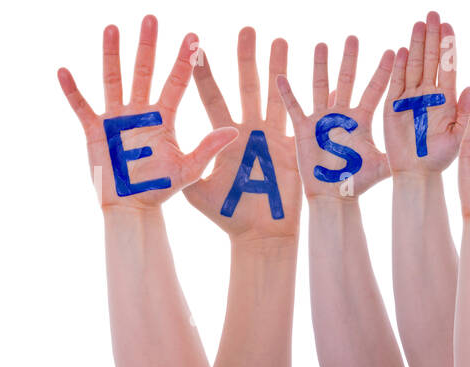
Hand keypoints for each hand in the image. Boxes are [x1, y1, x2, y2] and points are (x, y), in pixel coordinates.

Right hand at [57, 15, 238, 210]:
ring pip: (113, 79)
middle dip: (147, 46)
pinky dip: (72, 90)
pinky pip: (81, 106)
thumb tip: (233, 130)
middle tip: (151, 18)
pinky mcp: (94, 130)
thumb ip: (208, 148)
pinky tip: (64, 71)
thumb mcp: (188, 170)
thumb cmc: (160, 190)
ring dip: (112, 54)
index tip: (193, 37)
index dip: (184, 60)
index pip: (176, 82)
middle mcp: (140, 112)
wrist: (131, 208)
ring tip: (112, 28)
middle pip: (143, 71)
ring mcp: (116, 118)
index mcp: (164, 118)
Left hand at [183, 28, 300, 239]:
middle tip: (246, 28)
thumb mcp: (197, 190)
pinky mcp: (292, 147)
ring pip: (275, 93)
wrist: (259, 235)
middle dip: (245, 57)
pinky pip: (298, 116)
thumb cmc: (228, 215)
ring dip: (276, 66)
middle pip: (245, 85)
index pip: (211, 96)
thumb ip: (185, 166)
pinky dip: (304, 95)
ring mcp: (271, 135)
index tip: (196, 46)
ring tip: (277, 39)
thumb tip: (159, 150)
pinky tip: (311, 73)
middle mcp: (248, 129)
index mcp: (223, 136)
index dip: (204, 72)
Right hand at [277, 37, 393, 199]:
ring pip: (321, 87)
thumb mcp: (381, 166)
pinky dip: (287, 93)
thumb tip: (422, 146)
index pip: (375, 90)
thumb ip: (397, 153)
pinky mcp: (303, 129)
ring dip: (320, 66)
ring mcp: (322, 120)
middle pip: (347, 81)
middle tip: (353, 38)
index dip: (382, 72)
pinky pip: (294, 107)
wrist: (333, 196)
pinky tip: (280, 76)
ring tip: (322, 45)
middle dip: (350, 60)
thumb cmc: (358, 183)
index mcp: (362, 120)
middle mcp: (342, 115)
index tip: (392, 51)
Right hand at [383, 12, 469, 174]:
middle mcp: (428, 95)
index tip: (448, 25)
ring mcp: (409, 100)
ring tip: (417, 24)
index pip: (448, 66)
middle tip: (432, 14)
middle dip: (431, 36)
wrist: (417, 174)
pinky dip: (396, 69)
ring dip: (414, 45)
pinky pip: (394, 84)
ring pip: (412, 66)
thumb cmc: (440, 159)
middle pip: (429, 59)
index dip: (447, 46)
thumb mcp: (462, 137)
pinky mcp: (391, 108)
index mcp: (447, 99)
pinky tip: (398, 52)